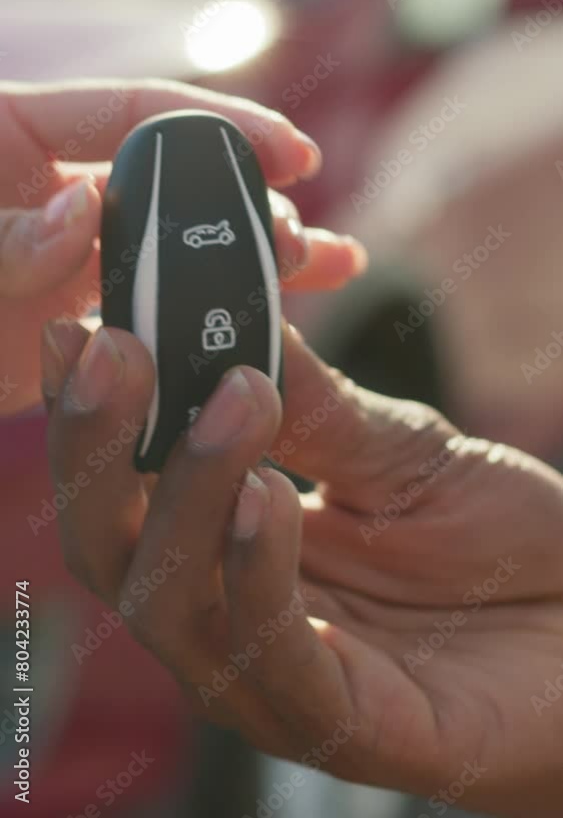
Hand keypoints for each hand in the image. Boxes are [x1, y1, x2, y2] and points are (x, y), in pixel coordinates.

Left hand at [0, 80, 365, 415]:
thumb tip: (80, 211)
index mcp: (17, 137)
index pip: (142, 111)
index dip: (227, 126)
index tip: (295, 154)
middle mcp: (57, 193)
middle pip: (178, 186)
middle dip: (250, 206)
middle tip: (298, 243)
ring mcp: (71, 262)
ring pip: (182, 252)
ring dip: (255, 257)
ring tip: (330, 266)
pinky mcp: (78, 325)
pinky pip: (157, 314)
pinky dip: (212, 318)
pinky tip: (280, 320)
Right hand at [43, 321, 562, 817]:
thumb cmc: (491, 537)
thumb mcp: (399, 450)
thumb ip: (315, 401)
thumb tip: (233, 318)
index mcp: (224, 546)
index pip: (123, 484)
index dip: (90, 412)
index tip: (81, 327)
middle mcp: (224, 614)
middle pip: (109, 548)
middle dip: (98, 447)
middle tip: (114, 350)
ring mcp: (271, 678)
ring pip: (171, 601)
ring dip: (188, 492)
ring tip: (235, 400)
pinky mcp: (337, 725)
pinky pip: (270, 655)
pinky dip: (254, 572)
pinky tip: (270, 497)